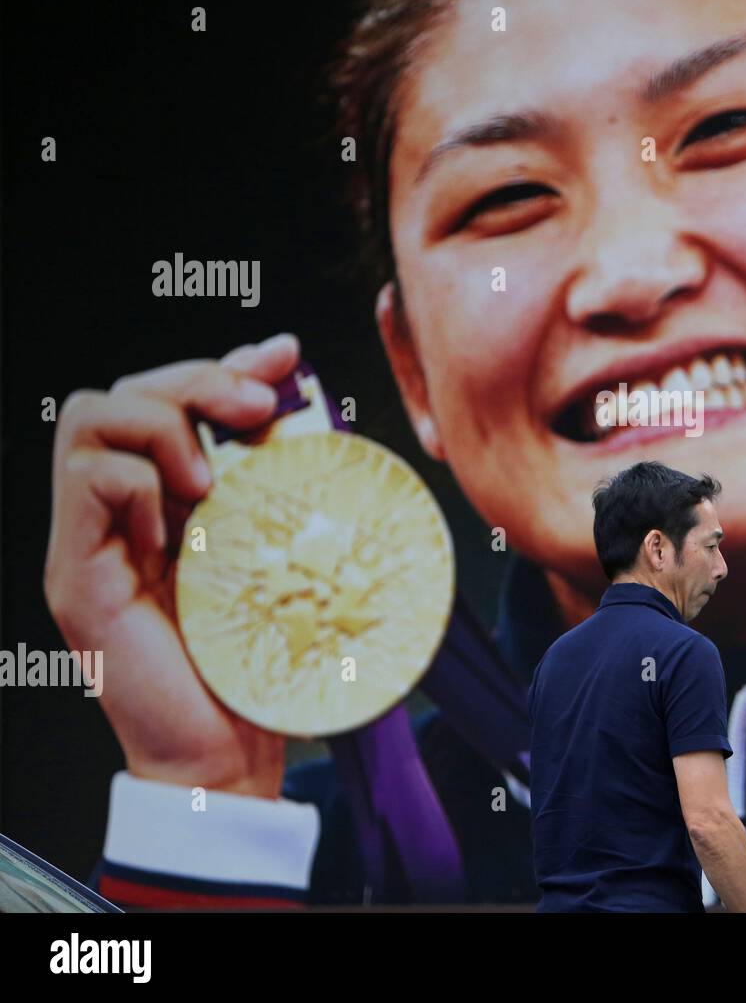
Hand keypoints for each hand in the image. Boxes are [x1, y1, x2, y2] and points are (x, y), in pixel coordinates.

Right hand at [44, 335, 301, 797]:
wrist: (229, 750)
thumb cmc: (258, 655)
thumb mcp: (279, 544)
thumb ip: (278, 474)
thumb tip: (305, 394)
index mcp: (164, 500)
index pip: (164, 394)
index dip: (221, 364)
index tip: (284, 358)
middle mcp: (116, 512)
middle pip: (124, 392)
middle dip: (198, 378)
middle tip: (259, 408)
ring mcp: (89, 541)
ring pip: (90, 416)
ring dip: (165, 423)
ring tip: (216, 477)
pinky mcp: (77, 575)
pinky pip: (88, 479)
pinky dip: (143, 478)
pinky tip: (185, 521)